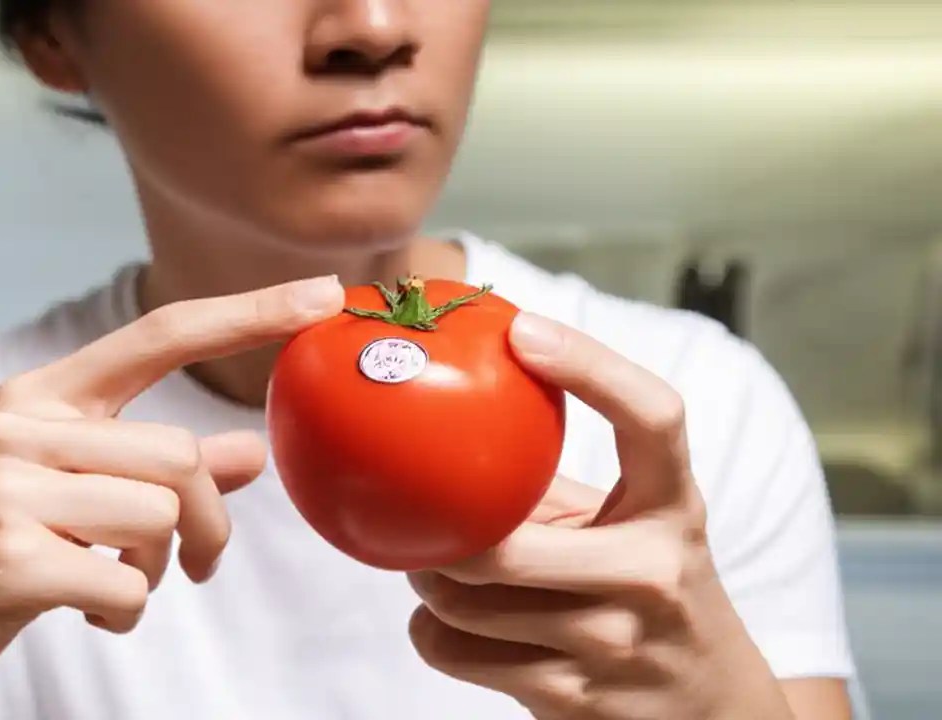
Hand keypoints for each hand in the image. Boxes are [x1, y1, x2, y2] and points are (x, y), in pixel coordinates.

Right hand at [0, 276, 344, 719]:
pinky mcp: (6, 557)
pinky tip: (82, 611)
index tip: (323, 292)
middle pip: (179, 455)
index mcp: (38, 398)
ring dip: (158, 571)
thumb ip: (162, 469)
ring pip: (161, 515)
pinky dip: (123, 612)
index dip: (248, 312)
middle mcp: (18, 426)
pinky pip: (128, 585)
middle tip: (197, 567)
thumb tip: (252, 451)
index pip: (159, 334)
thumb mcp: (72, 498)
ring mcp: (5, 487)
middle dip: (206, 524)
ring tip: (110, 584)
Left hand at [408, 313, 793, 719]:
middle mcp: (653, 573)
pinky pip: (455, 652)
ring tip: (440, 563)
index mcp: (673, 508)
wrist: (707, 708)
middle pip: (503, 544)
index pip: (654, 418)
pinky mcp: (574, 700)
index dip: (591, 366)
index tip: (524, 329)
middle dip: (444, 532)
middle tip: (424, 510)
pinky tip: (452, 623)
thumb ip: (550, 477)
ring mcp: (615, 644)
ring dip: (429, 581)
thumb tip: (436, 409)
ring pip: (464, 603)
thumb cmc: (642, 588)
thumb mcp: (626, 523)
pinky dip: (433, 634)